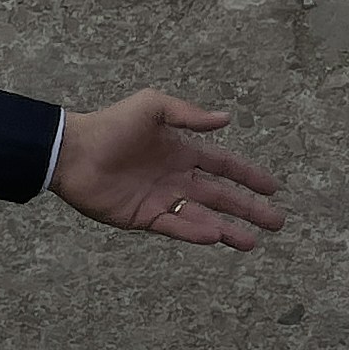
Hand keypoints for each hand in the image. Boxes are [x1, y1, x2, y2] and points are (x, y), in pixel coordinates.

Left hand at [51, 91, 283, 248]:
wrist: (71, 152)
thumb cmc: (109, 124)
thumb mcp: (151, 107)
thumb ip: (188, 114)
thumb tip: (227, 119)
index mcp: (180, 151)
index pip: (223, 165)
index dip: (248, 176)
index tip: (274, 188)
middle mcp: (175, 177)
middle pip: (221, 196)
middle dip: (249, 209)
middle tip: (278, 222)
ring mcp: (160, 198)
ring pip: (202, 217)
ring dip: (227, 228)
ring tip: (253, 242)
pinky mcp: (141, 216)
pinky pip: (174, 226)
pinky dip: (194, 232)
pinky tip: (216, 236)